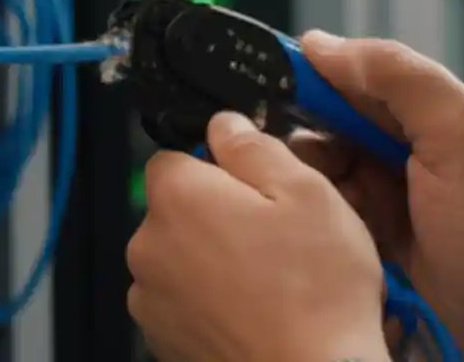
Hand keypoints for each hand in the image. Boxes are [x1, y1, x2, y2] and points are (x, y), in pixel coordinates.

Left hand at [126, 112, 391, 361]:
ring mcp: (150, 300)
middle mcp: (147, 246)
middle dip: (218, 215)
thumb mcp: (307, 192)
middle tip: (276, 238)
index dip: (221, 167)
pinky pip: (185, 301)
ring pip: (181, 257)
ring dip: (214, 261)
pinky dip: (212, 302)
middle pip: (178, 209)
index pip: (177, 156)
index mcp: (176, 197)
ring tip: (271, 282)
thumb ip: (254, 147)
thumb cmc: (316, 288)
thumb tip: (223, 124)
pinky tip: (256, 312)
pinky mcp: (163, 341)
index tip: (260, 189)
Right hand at [294, 32, 463, 361]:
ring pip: (296, 170)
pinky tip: (297, 224)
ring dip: (290, 179)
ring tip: (299, 195)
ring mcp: (357, 194)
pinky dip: (293, 215)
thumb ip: (402, 77)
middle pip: (306, 122)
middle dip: (288, 134)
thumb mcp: (459, 133)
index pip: (338, 74)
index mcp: (405, 111)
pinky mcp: (342, 236)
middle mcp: (376, 147)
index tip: (266, 84)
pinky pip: (300, 214)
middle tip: (280, 154)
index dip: (301, 75)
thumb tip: (322, 45)